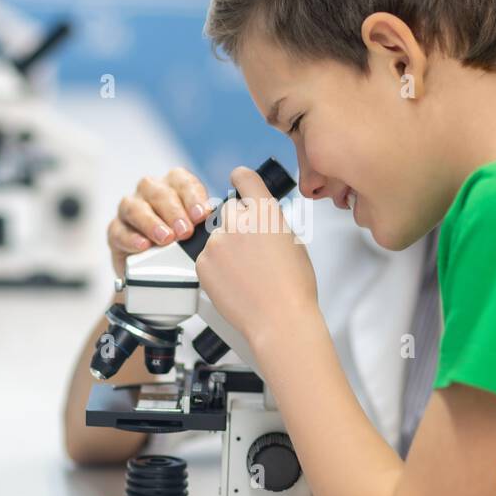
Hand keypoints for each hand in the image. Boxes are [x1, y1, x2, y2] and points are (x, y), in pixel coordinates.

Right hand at [107, 168, 211, 275]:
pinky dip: (131, 238)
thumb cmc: (183, 245)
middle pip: (158, 192)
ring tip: (166, 238)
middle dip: (174, 211)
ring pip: (135, 207)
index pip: (182, 181)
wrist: (158, 274)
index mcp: (173, 186)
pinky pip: (118, 230)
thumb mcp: (198, 232)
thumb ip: (206, 223)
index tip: (202, 215)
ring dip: (151, 222)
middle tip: (186, 231)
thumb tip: (221, 223)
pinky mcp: (115, 230)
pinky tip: (143, 246)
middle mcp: (150, 193)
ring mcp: (130, 209)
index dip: (192, 197)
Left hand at [194, 166, 317, 350]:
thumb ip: (271, 223)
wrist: (279, 319)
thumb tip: (261, 219)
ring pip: (217, 237)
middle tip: (248, 250)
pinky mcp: (202, 262)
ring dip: (226, 249)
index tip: (237, 183)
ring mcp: (217, 241)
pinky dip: (216, 268)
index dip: (240, 180)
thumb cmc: (293, 287)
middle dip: (235, 225)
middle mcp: (238, 220)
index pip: (244, 177)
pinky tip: (235, 283)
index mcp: (265, 211)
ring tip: (246, 274)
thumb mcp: (292, 242)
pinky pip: (206, 258)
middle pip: (227, 210)